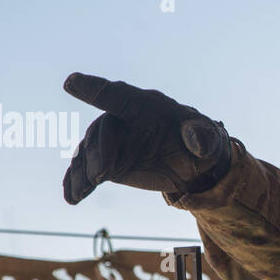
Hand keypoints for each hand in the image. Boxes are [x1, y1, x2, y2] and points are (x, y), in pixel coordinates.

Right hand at [62, 72, 232, 203]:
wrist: (194, 163)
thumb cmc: (202, 143)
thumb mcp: (208, 140)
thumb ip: (202, 136)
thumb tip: (196, 139)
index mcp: (146, 106)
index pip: (118, 95)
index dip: (95, 88)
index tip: (71, 82)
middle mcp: (124, 120)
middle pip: (102, 131)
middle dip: (99, 153)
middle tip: (100, 178)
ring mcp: (113, 141)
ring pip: (90, 152)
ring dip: (81, 172)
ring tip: (79, 193)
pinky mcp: (108, 162)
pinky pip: (88, 170)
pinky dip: (78, 183)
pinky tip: (72, 197)